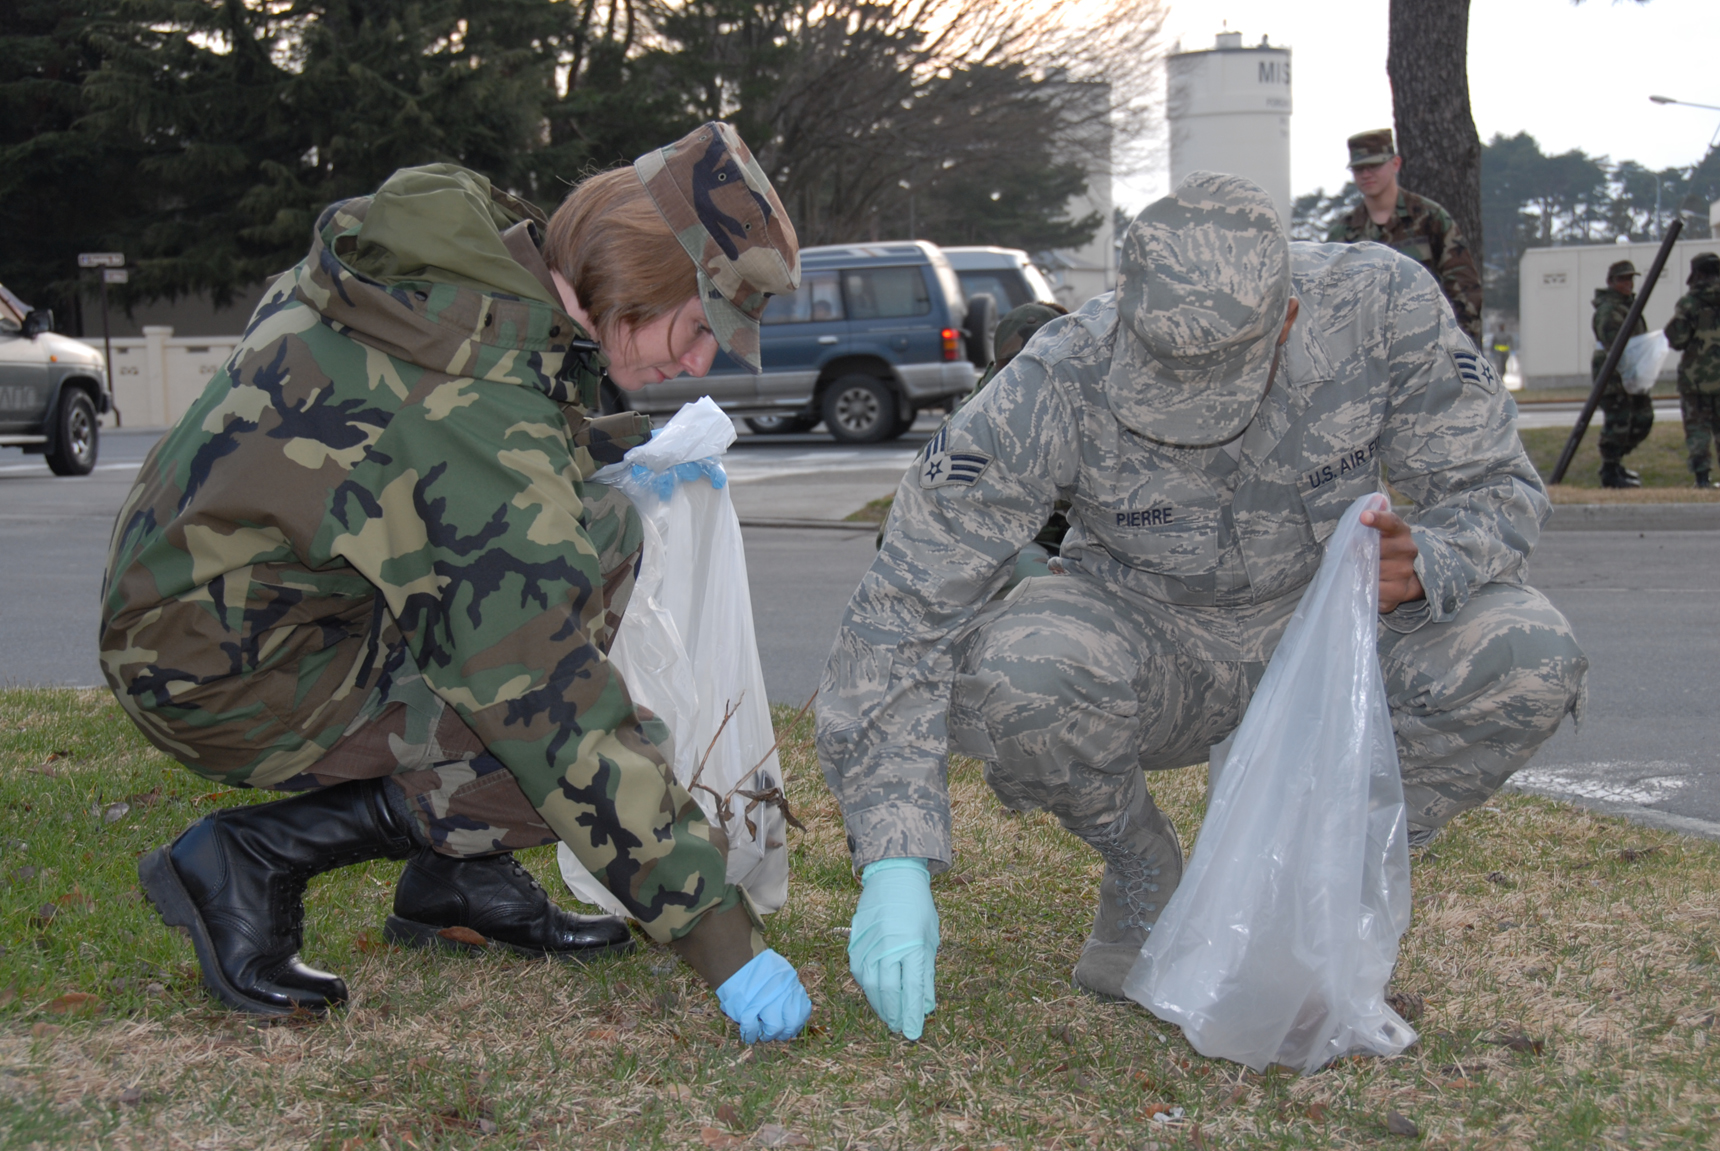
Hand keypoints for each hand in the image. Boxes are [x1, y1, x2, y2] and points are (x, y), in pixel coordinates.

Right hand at [714, 949, 811, 1042]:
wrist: (733, 957)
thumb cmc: (757, 964)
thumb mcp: (780, 969)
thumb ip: (788, 987)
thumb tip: (795, 1006)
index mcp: (789, 983)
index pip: (802, 1010)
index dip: (797, 1022)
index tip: (791, 1027)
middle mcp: (780, 992)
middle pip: (791, 1022)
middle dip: (786, 1033)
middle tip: (779, 1034)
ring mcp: (763, 1001)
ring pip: (774, 1027)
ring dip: (769, 1035)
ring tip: (763, 1034)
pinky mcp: (745, 1008)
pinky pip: (752, 1029)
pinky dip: (750, 1035)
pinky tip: (749, 1036)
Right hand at [848, 857, 938, 1039]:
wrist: (893, 876)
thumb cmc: (918, 906)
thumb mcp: (930, 938)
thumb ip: (926, 973)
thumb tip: (927, 1005)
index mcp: (912, 946)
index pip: (912, 990)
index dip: (913, 1014)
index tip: (914, 1032)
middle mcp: (888, 946)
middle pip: (888, 991)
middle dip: (895, 1014)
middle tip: (900, 1028)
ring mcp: (869, 943)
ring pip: (870, 984)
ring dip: (879, 1005)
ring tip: (888, 1017)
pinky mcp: (855, 940)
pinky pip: (859, 970)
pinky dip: (867, 987)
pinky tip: (874, 994)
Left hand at [1359, 508, 1424, 612]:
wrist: (1408, 575)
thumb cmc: (1385, 547)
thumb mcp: (1382, 530)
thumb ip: (1376, 515)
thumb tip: (1377, 499)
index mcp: (1400, 531)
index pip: (1391, 522)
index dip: (1378, 519)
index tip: (1364, 517)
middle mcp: (1407, 551)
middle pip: (1378, 551)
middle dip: (1361, 551)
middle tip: (1351, 552)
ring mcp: (1404, 573)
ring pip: (1374, 572)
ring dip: (1361, 571)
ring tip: (1358, 570)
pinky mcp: (1399, 592)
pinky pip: (1376, 592)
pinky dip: (1365, 589)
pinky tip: (1363, 586)